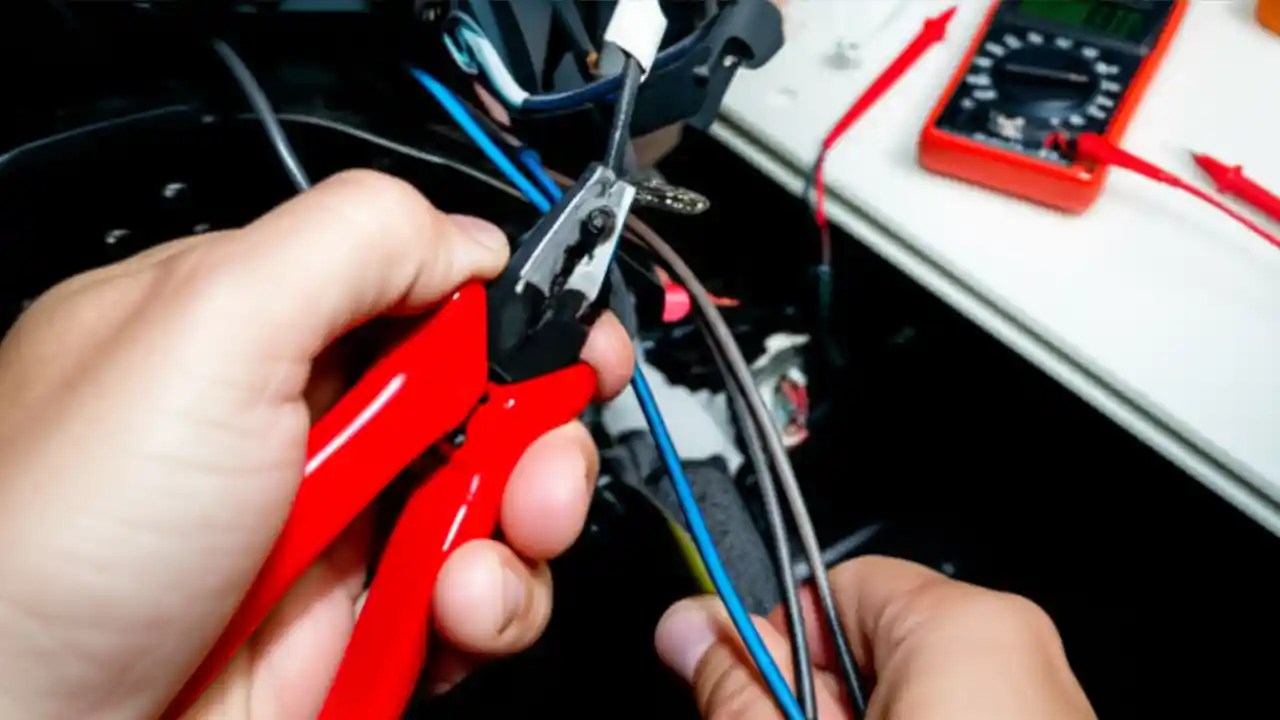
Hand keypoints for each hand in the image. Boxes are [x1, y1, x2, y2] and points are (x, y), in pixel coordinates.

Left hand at [0, 170, 633, 718]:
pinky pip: (479, 598)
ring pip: (500, 501)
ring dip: (520, 530)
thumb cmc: (54, 547)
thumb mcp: (204, 333)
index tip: (572, 343)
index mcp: (262, 329)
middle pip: (486, 396)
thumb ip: (351, 244)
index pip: (427, 286)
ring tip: (472, 566)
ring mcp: (340, 528)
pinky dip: (489, 611)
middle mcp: (309, 425)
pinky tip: (445, 619)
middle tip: (534, 464)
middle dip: (538, 427)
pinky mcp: (366, 621)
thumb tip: (471, 240)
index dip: (514, 311)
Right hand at [655, 556, 1095, 718]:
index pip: (822, 581)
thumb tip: (691, 631)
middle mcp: (1020, 653)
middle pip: (865, 643)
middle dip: (816, 699)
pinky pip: (961, 718)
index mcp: (965, 626)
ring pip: (913, 694)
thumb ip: (739, 689)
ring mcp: (1047, 708)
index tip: (726, 673)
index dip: (765, 638)